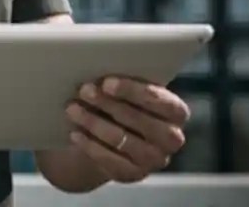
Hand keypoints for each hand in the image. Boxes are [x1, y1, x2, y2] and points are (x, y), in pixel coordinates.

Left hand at [66, 76, 190, 183]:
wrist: (108, 136)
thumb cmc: (120, 102)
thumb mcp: (126, 90)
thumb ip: (122, 83)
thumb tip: (97, 74)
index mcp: (176, 112)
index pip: (163, 102)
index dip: (134, 92)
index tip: (106, 83)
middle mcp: (172, 138)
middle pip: (142, 122)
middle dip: (109, 104)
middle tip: (84, 91)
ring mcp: (155, 159)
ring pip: (123, 140)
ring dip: (94, 123)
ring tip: (72, 109)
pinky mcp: (134, 174)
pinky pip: (111, 161)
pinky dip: (90, 146)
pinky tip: (75, 134)